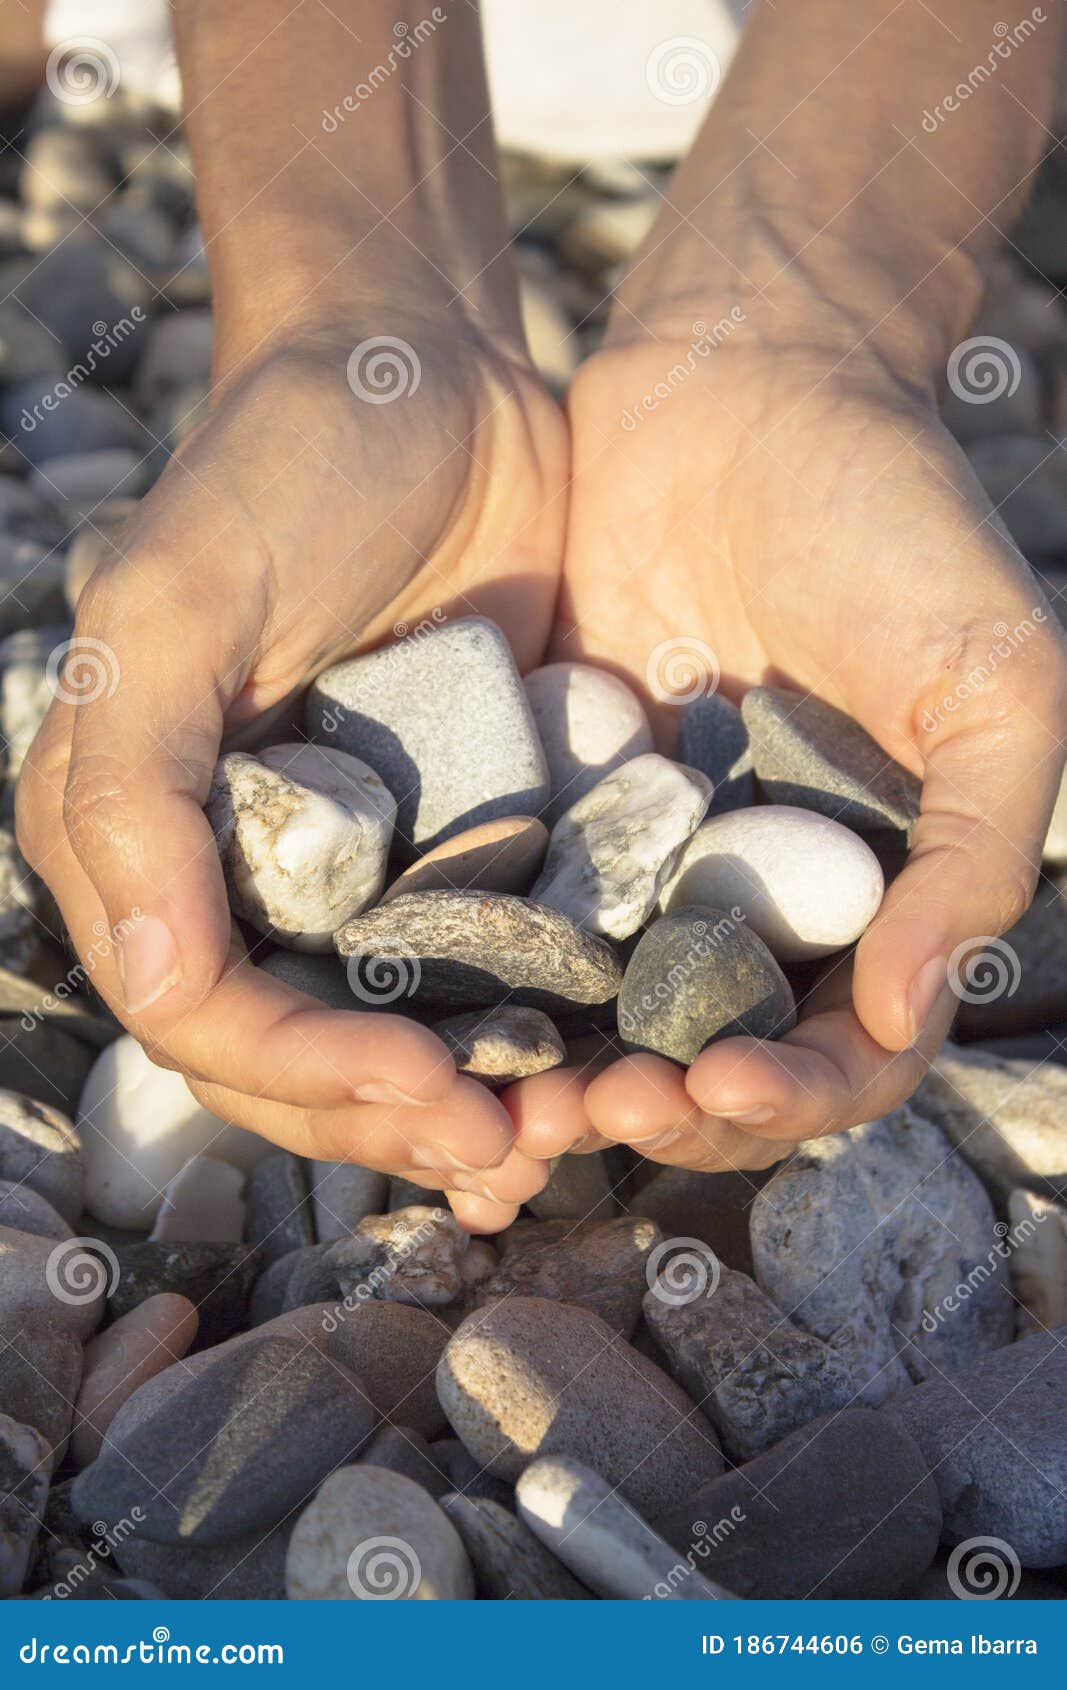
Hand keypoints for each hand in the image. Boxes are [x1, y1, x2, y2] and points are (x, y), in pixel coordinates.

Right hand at [17, 318, 567, 1230]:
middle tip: (504, 1148)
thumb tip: (154, 984)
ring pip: (375, 1037)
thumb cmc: (284, 464)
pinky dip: (508, 1039)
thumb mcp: (180, 597)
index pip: (199, 1011)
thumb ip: (131, 784)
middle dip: (384, 1115)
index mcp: (130, 831)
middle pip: (287, 1054)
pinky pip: (466, 970)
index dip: (304, 1073)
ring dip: (449, 1108)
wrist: (435, 384)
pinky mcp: (442, 843)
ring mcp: (340, 869)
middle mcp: (224, 873)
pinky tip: (572, 1080)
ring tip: (543, 1143)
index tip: (429, 1090)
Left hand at [506, 305, 1066, 1176]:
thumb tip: (910, 1013)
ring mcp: (656, 859)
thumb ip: (974, 851)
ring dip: (571, 1078)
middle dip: (665, 1110)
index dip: (791, 1095)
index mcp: (878, 891)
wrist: (742, 381)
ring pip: (613, 1020)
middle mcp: (766, 898)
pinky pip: (528, 919)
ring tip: (511, 1099)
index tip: (716, 1079)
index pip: (847, 1054)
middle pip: (719, 1064)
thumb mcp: (991, 683)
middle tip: (590, 1114)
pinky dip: (500, 984)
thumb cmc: (895, 520)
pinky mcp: (559, 807)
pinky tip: (451, 1016)